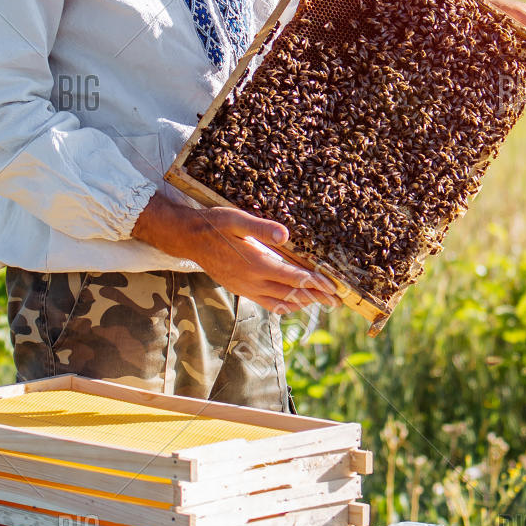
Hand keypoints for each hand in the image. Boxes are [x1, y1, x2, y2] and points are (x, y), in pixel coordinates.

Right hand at [131, 192, 341, 313]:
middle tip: (336, 300)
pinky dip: (284, 305)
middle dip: (316, 296)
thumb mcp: (236, 219)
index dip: (316, 283)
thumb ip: (261, 228)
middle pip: (291, 294)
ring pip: (280, 302)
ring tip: (320, 301)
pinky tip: (293, 303)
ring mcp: (246, 288)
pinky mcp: (240, 290)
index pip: (294, 278)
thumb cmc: (214, 225)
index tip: (334, 287)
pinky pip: (267, 304)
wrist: (188, 238)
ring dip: (302, 303)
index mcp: (256, 264)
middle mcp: (252, 281)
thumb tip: (286, 235)